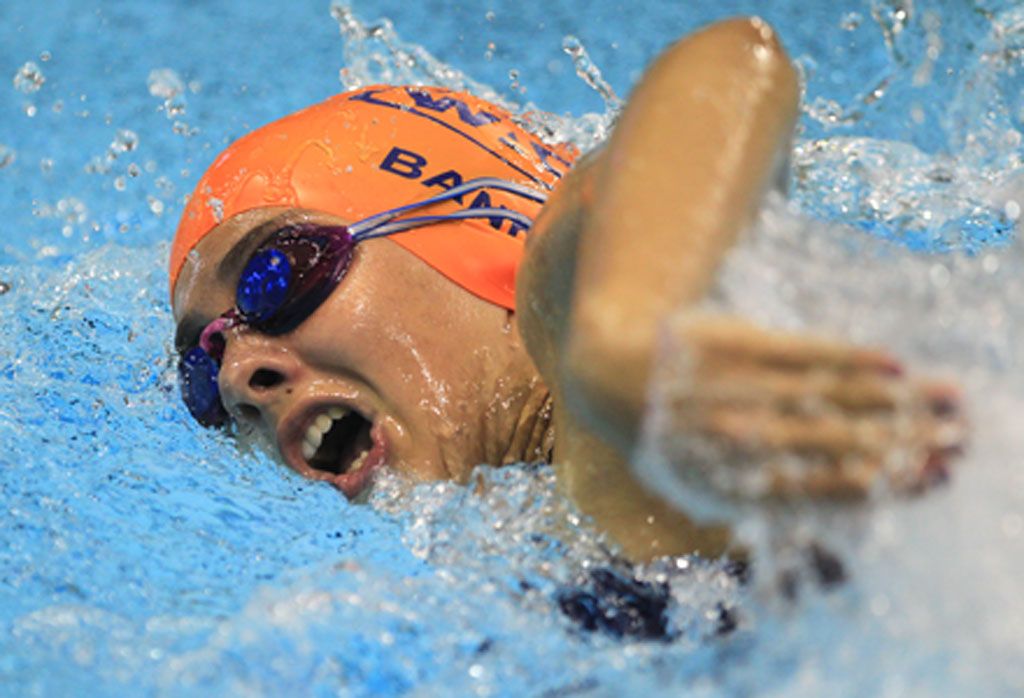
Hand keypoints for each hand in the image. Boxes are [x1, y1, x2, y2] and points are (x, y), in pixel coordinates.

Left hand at [639, 312, 964, 514]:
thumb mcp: (702, 488)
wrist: (614, 376)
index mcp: (732, 484)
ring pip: (831, 394)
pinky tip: (893, 363)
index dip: (886, 482)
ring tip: (950, 397)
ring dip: (896, 398)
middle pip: (840, 440)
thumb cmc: (670, 441)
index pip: (824, 487)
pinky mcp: (736, 344)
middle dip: (907, 440)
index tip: (937, 474)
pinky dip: (850, 357)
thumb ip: (763, 502)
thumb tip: (833, 519)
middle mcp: (738, 439)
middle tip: (962, 437)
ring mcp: (737, 388)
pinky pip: (802, 351)